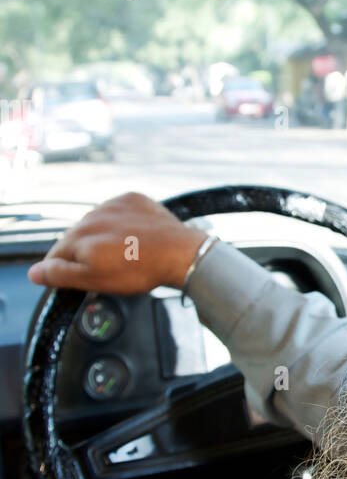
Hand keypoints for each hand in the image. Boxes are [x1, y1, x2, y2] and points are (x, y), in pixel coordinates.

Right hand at [26, 192, 206, 292]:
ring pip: (95, 223)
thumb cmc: (140, 269)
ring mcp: (112, 204)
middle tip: (103, 269)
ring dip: (101, 236)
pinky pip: (116, 211)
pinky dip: (119, 222)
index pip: (56, 253)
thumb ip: (62, 274)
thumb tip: (34, 272)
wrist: (180, 253)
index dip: (63, 269)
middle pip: (76, 237)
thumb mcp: (95, 280)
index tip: (76, 279)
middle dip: (84, 253)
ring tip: (120, 253)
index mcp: (79, 237)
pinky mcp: (132, 198)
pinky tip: (131, 236)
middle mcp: (91, 216)